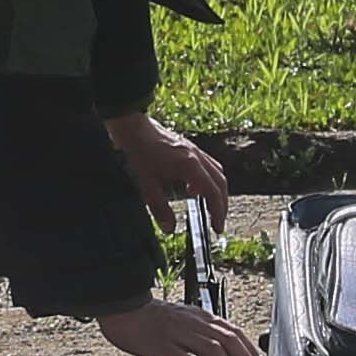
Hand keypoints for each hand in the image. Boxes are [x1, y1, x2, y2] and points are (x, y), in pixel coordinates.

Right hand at [99, 299, 265, 355]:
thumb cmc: (146, 322)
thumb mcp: (173, 338)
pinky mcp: (162, 343)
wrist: (121, 309)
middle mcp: (193, 323)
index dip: (249, 350)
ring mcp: (178, 332)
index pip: (233, 331)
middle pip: (229, 340)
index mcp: (200, 318)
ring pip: (212, 350)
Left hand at [107, 110, 229, 232]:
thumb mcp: (146, 184)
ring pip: (216, 172)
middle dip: (222, 203)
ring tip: (210, 207)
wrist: (133, 127)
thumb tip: (170, 229)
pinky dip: (208, 180)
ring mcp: (195, 150)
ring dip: (217, 191)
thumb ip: (159, 208)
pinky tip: (194, 189)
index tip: (217, 227)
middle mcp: (197, 157)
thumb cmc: (138, 153)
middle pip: (220, 182)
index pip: (213, 191)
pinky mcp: (189, 148)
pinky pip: (208, 165)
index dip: (218, 211)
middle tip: (218, 222)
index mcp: (190, 166)